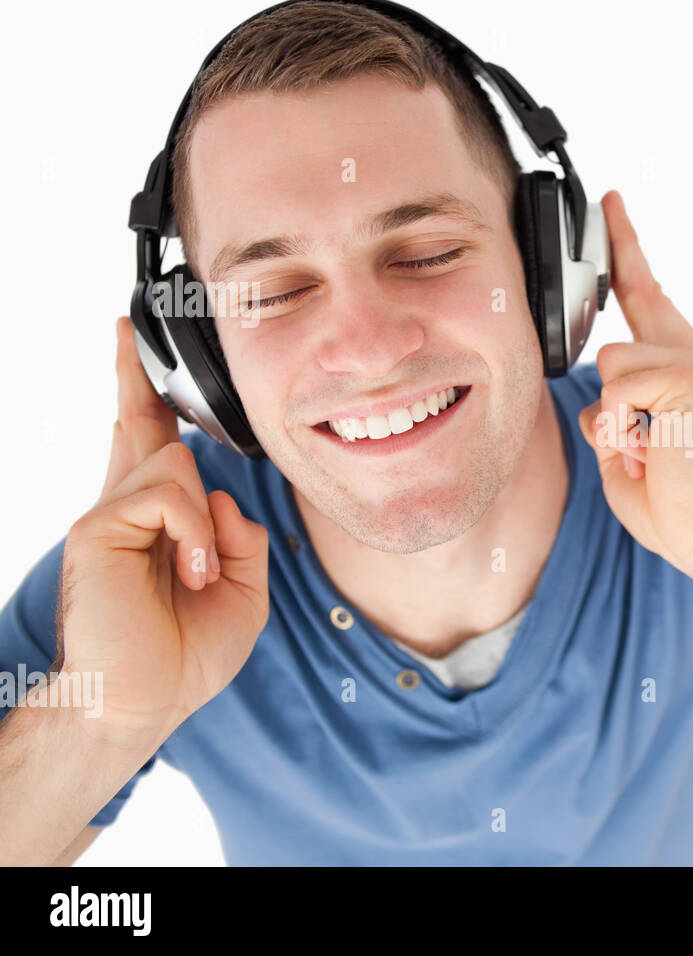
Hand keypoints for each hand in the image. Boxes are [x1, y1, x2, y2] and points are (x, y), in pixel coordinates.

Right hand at [55, 316, 268, 745]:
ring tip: (197, 574)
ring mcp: (109, 514)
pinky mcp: (98, 527)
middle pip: (140, 425)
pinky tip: (190, 573)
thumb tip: (222, 499)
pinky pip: (168, 494)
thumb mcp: (241, 591)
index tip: (129, 341)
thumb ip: (242, 537)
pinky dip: (193, 534)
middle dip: (133, 376)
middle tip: (124, 327)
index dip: (142, 393)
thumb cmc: (186, 653)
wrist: (144, 700)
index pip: (152, 443)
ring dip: (204, 521)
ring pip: (178, 463)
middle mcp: (128, 507)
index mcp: (158, 520)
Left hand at [577, 191, 692, 578]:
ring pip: (611, 364)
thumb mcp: (631, 449)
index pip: (649, 296)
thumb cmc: (682, 507)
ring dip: (617, 420)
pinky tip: (654, 451)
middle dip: (615, 402)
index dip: (626, 249)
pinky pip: (620, 389)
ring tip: (651, 452)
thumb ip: (615, 410)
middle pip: (616, 343)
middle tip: (645, 451)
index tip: (610, 203)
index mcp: (691, 369)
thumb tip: (598, 400)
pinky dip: (624, 429)